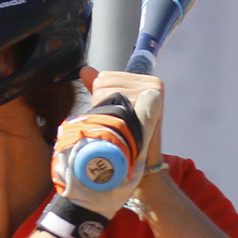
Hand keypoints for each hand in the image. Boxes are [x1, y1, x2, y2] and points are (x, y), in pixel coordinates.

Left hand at [52, 67, 163, 219]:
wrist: (144, 167)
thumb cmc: (129, 139)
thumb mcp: (117, 110)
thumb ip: (102, 88)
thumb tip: (85, 70)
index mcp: (148, 81)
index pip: (106, 77)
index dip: (102, 98)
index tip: (117, 116)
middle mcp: (152, 83)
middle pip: (103, 82)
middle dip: (102, 104)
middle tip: (117, 124)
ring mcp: (149, 92)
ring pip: (102, 90)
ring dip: (104, 112)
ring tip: (119, 127)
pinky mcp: (145, 103)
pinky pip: (108, 100)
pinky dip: (107, 116)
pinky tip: (120, 127)